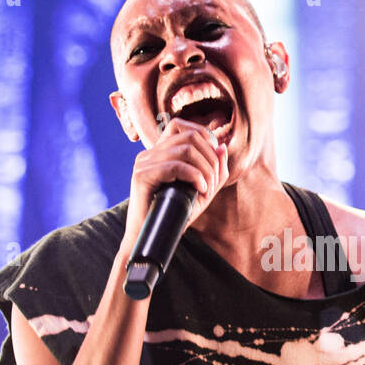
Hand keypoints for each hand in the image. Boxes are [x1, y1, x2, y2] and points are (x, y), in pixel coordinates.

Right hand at [124, 117, 228, 243]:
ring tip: (207, 189)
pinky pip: (175, 166)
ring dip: (205, 170)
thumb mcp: (203, 191)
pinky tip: (200, 191)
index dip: (205, 138)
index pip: (182, 125)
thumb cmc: (176, 216)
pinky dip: (195, 177)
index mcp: (160, 152)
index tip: (214, 164)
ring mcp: (144, 163)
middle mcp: (150, 153)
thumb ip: (215, 169)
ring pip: (185, 150)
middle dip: (210, 158)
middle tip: (213, 182)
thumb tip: (222, 146)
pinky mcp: (142, 176)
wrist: (152, 239)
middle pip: (190, 136)